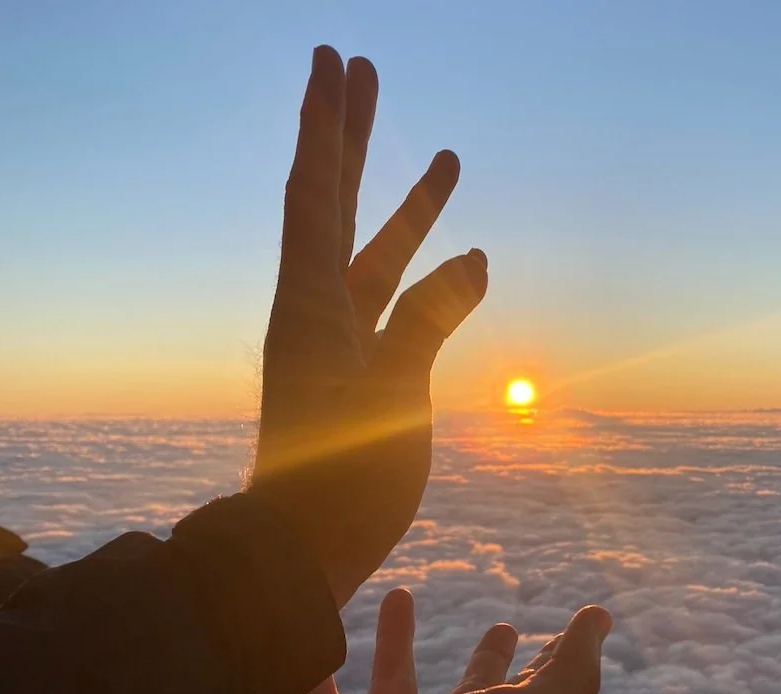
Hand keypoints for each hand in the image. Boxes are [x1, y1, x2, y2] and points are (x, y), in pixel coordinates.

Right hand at [243, 589, 611, 693]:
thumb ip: (565, 675)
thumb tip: (602, 616)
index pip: (520, 691)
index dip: (543, 661)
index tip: (561, 632)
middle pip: (466, 690)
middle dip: (486, 658)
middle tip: (503, 625)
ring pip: (388, 677)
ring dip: (395, 638)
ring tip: (401, 591)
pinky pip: (312, 682)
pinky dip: (310, 654)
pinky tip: (309, 623)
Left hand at [250, 47, 488, 606]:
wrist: (305, 547)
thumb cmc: (340, 478)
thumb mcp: (391, 391)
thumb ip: (428, 319)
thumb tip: (475, 259)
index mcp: (309, 305)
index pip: (315, 191)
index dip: (327, 123)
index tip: (336, 60)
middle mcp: (315, 311)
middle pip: (335, 205)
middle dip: (353, 139)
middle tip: (365, 71)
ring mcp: (336, 342)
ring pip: (371, 255)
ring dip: (405, 208)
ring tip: (447, 159)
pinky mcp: (358, 373)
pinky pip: (394, 307)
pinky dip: (425, 280)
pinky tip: (460, 259)